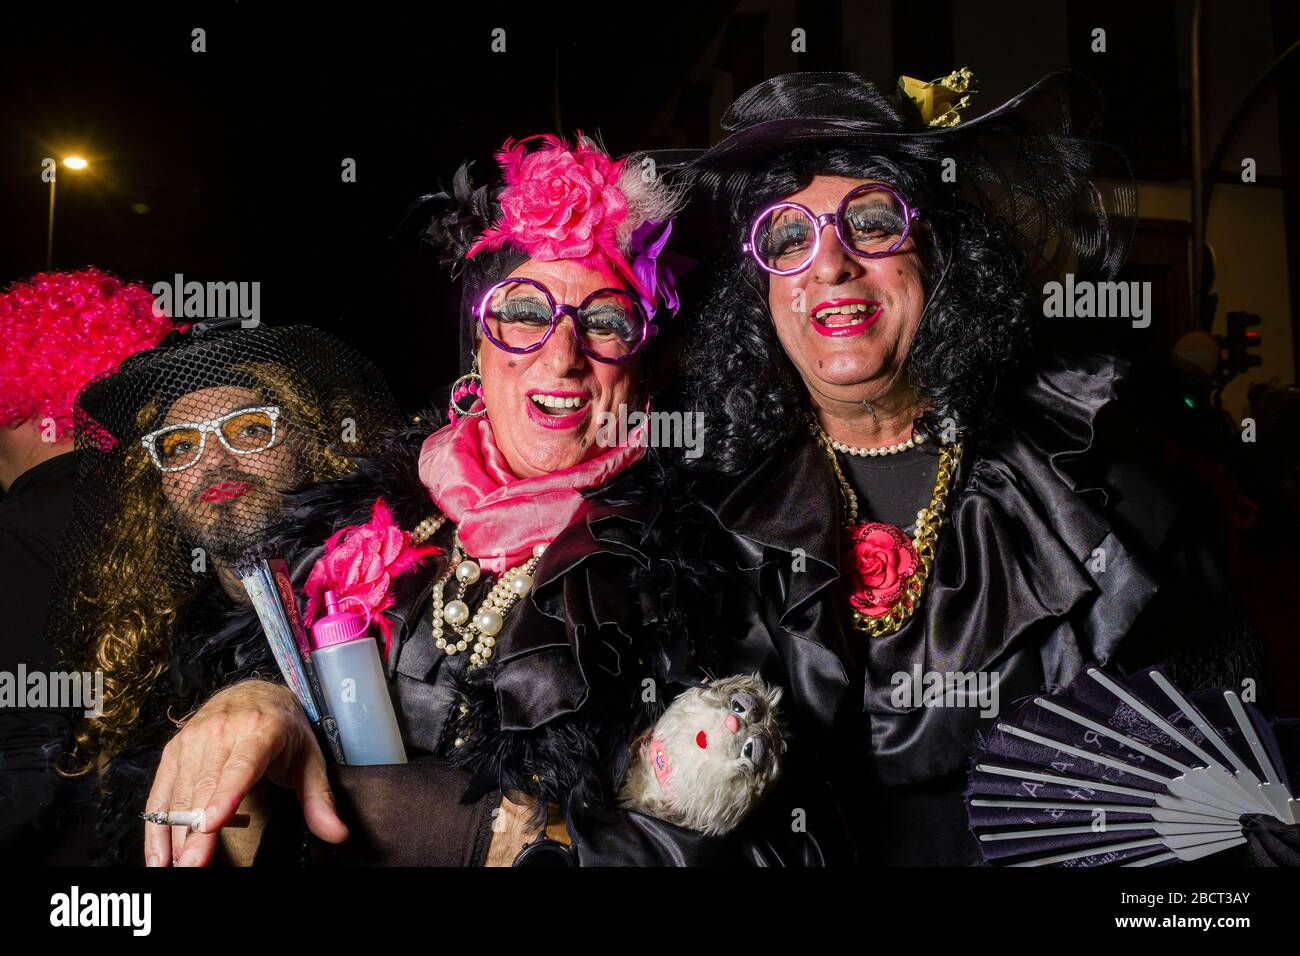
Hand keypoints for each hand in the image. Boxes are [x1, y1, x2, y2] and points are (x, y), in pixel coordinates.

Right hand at [144, 679, 347, 866]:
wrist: (255, 692)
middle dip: (195, 831)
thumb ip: (320, 800)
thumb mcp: (310, 759)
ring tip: (175, 867)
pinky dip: (157, 825)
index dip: (225, 795)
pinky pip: (160, 791)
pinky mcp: (174, 750)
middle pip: (206, 787)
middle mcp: (222, 732)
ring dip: (174, 833)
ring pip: (181, 792)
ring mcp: (194, 739)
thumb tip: (338, 833)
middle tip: (192, 867)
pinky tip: (158, 855)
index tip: (211, 823)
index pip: (241, 767)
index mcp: (261, 731)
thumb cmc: (284, 729)